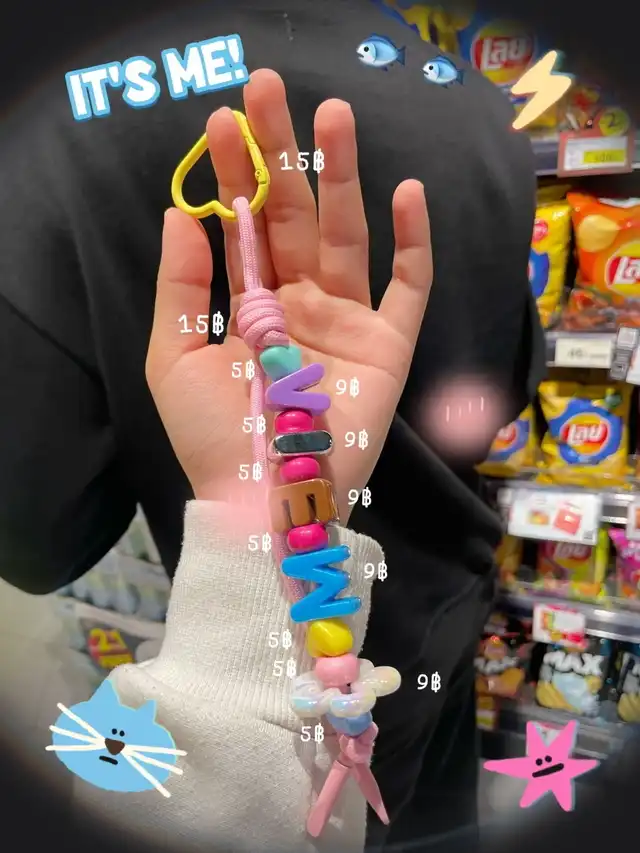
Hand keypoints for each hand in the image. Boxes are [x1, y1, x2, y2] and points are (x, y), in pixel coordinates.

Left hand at [146, 69, 431, 522]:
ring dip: (342, 175)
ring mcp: (347, 321)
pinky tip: (407, 191)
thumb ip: (180, 287)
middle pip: (295, 215)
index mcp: (252, 304)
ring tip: (334, 113)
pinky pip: (409, 286)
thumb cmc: (215, 439)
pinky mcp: (389, 346)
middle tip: (270, 89)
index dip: (234, 174)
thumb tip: (180, 212)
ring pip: (349, 234)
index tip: (222, 121)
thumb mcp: (175, 359)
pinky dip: (413, 242)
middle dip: (283, 155)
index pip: (244, 225)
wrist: (264, 501)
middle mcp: (301, 303)